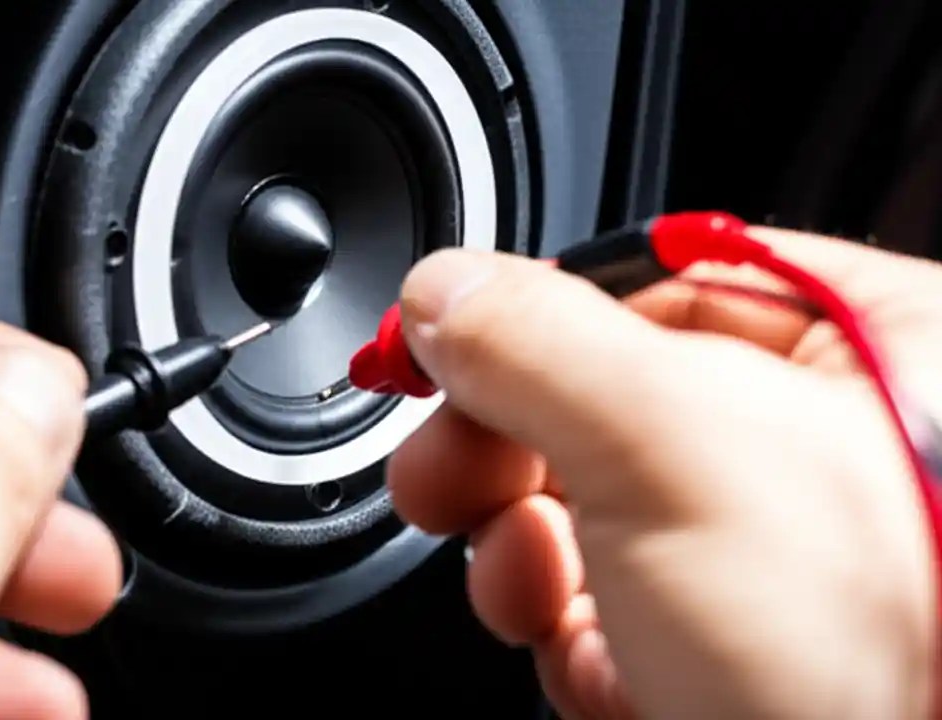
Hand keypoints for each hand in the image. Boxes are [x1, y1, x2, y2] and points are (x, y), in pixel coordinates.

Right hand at [387, 229, 938, 718]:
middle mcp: (829, 450)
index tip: (432, 347)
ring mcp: (780, 564)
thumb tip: (441, 292)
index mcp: (872, 347)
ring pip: (596, 515)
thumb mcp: (671, 443)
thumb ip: (535, 341)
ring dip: (527, 552)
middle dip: (506, 449)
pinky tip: (585, 661)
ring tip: (521, 590)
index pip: (658, 282)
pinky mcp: (736, 656)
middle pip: (608, 403)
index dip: (529, 312)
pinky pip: (615, 612)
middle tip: (446, 479)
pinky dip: (573, 635)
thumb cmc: (876, 649)